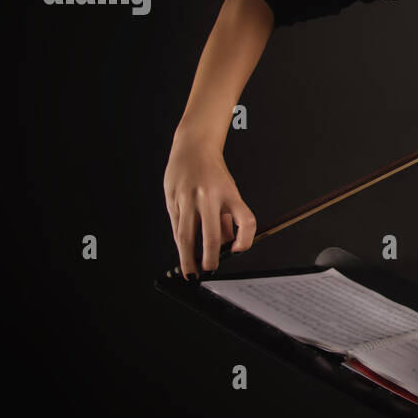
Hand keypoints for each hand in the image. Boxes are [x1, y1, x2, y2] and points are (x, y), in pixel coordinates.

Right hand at [163, 130, 256, 279]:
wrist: (193, 147)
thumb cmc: (213, 172)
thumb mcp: (229, 191)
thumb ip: (227, 219)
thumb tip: (226, 246)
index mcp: (229, 193)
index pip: (245, 221)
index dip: (245, 240)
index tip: (239, 251)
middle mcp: (209, 196)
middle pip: (210, 235)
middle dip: (209, 258)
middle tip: (208, 270)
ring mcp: (188, 198)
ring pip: (186, 234)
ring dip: (188, 257)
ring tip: (190, 270)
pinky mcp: (171, 199)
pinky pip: (175, 226)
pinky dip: (179, 242)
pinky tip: (182, 251)